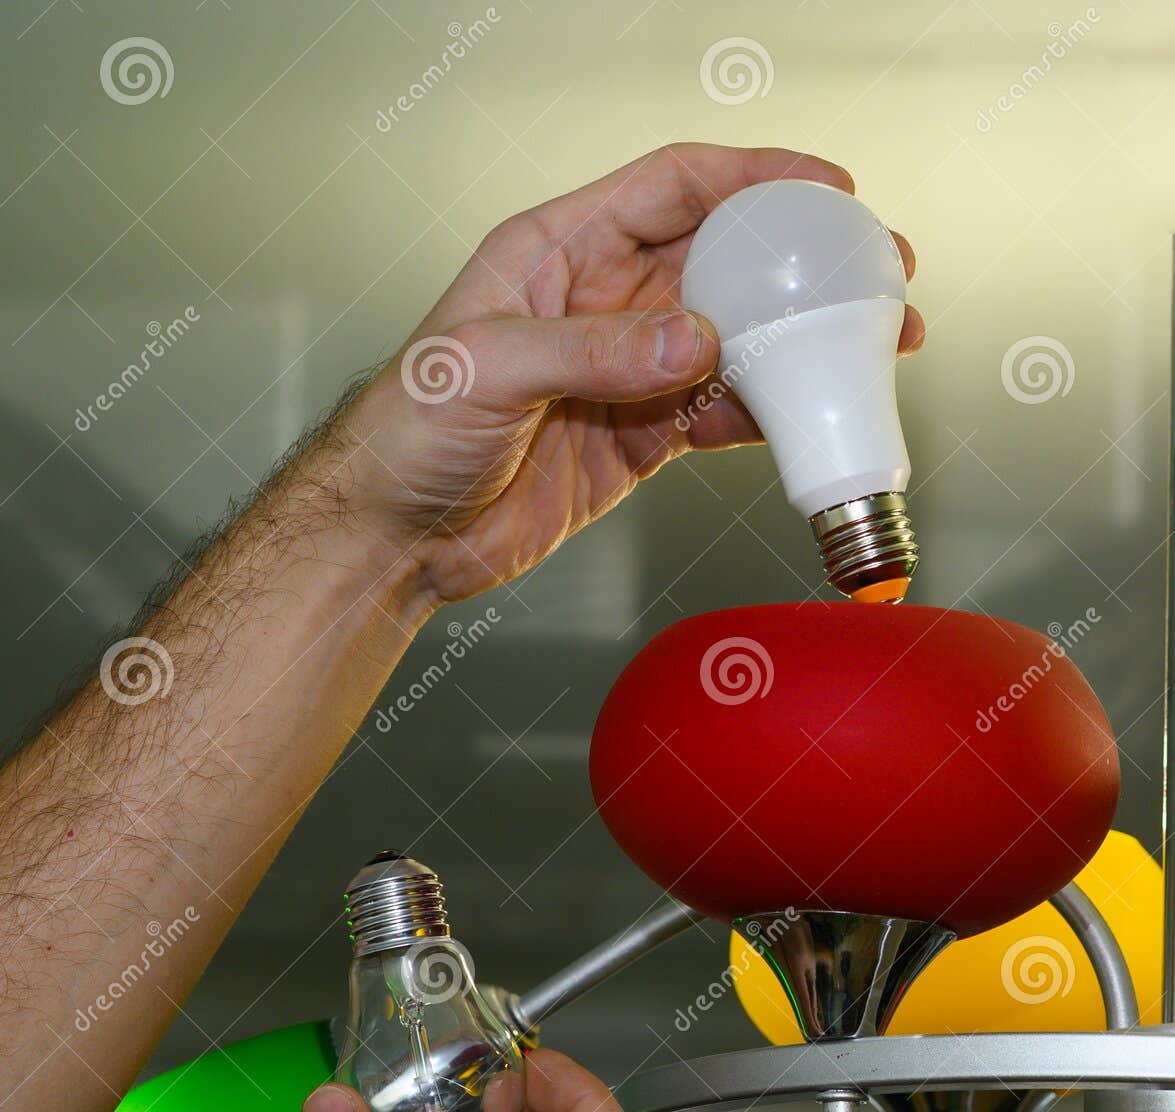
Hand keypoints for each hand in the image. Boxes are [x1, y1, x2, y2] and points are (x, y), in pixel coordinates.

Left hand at [330, 143, 922, 605]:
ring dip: (800, 342)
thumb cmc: (405, 431)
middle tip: (875, 270)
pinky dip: (766, 414)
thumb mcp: (485, 370)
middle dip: (802, 260)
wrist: (397, 537)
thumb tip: (692, 343)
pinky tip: (806, 415)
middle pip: (723, 259)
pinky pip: (719, 413)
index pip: (675, 186)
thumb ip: (589, 352)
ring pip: (734, 338)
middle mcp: (601, 299)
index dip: (754, 177)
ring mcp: (626, 370)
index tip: (826, 188)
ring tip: (871, 344)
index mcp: (559, 249)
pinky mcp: (639, 435)